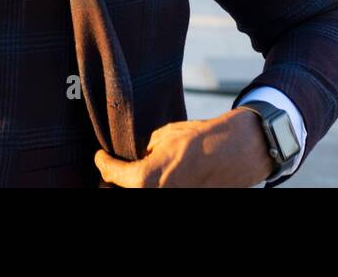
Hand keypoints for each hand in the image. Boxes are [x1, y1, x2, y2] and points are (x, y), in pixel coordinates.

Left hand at [94, 108, 274, 187]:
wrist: (235, 152)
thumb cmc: (200, 140)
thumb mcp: (163, 136)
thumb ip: (146, 150)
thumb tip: (140, 155)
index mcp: (144, 179)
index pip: (111, 173)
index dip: (103, 162)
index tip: (101, 156)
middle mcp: (156, 196)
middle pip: (126, 189)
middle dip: (119, 178)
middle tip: (116, 166)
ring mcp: (173, 200)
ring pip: (144, 191)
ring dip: (139, 183)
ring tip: (138, 170)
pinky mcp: (188, 200)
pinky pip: (164, 192)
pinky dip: (158, 185)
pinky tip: (162, 177)